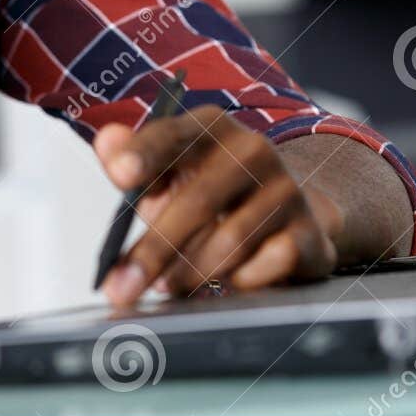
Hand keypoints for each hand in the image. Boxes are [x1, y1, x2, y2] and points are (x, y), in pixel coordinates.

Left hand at [93, 106, 343, 305]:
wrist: (285, 216)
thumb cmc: (212, 196)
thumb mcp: (167, 175)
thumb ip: (131, 161)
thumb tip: (107, 143)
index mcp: (211, 128)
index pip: (173, 135)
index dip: (145, 154)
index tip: (121, 176)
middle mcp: (253, 150)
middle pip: (198, 201)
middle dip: (154, 251)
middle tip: (123, 287)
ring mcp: (286, 189)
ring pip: (231, 241)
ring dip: (191, 273)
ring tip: (171, 287)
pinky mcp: (309, 232)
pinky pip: (267, 265)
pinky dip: (240, 281)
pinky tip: (230, 281)